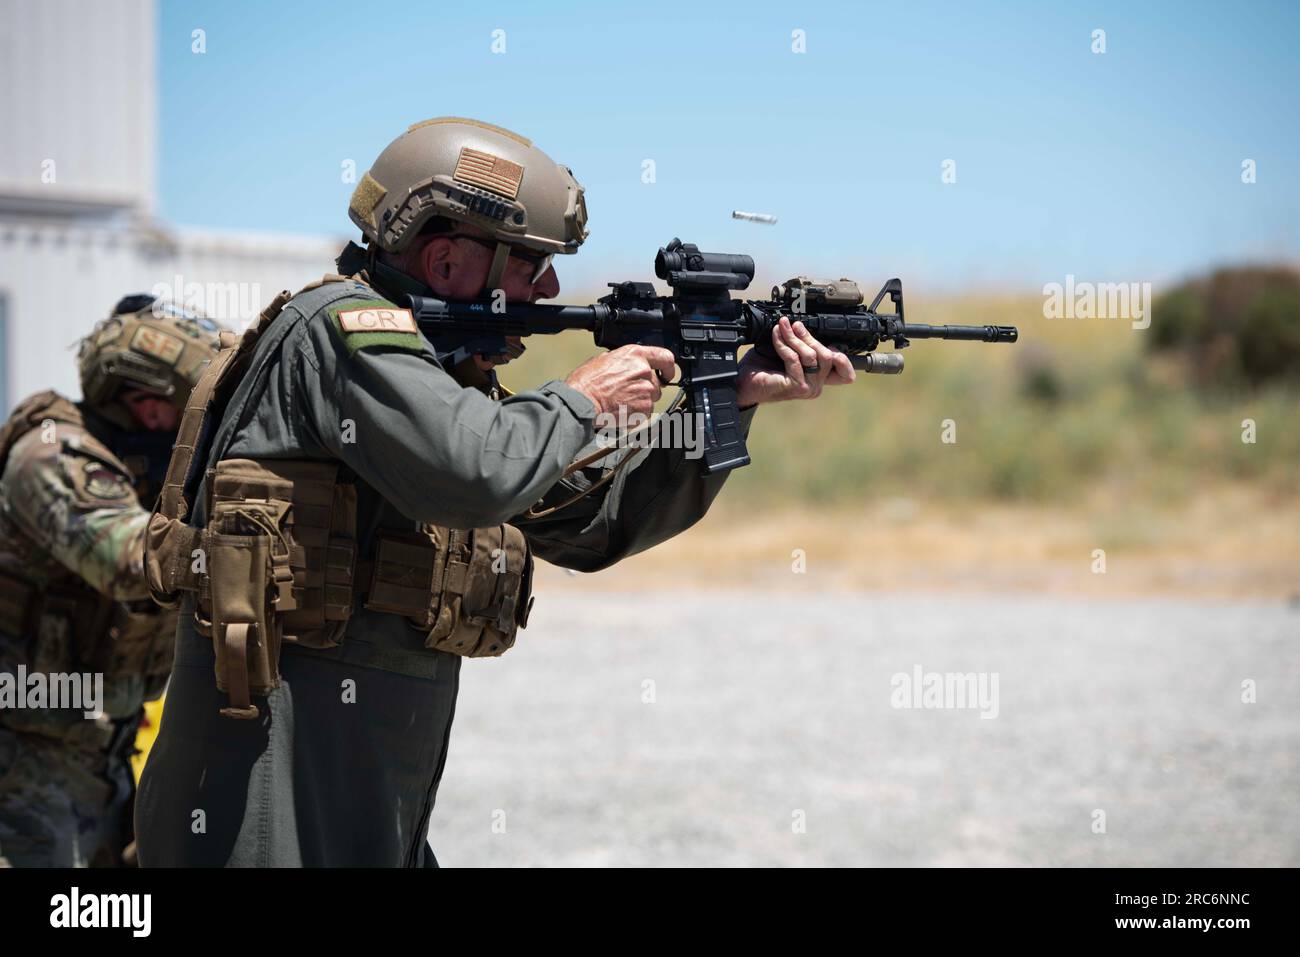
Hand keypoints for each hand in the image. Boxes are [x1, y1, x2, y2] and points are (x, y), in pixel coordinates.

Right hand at [565, 344, 676, 416]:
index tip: (667, 374)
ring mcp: (645, 391)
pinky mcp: (644, 409)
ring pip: (651, 398)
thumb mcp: (604, 359)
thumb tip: (628, 365)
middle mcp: (644, 371)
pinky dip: (636, 414)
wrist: (582, 402)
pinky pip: (646, 412)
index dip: (668, 368)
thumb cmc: (587, 382)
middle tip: (627, 393)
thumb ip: (623, 361)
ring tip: (621, 402)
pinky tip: (621, 410)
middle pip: (656, 383)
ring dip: (640, 402)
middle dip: (645, 389)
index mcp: (635, 355)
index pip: (665, 357)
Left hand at [736, 317, 855, 406]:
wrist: (742, 383)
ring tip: (782, 327)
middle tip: (793, 325)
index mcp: (818, 380)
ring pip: (811, 355)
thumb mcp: (788, 354)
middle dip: (810, 337)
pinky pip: (795, 358)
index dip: (843, 358)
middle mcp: (816, 387)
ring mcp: (808, 388)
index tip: (825, 339)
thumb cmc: (762, 369)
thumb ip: (802, 346)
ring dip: (795, 337)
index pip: (845, 375)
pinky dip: (784, 344)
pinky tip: (776, 335)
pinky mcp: (796, 386)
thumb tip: (805, 325)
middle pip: (828, 356)